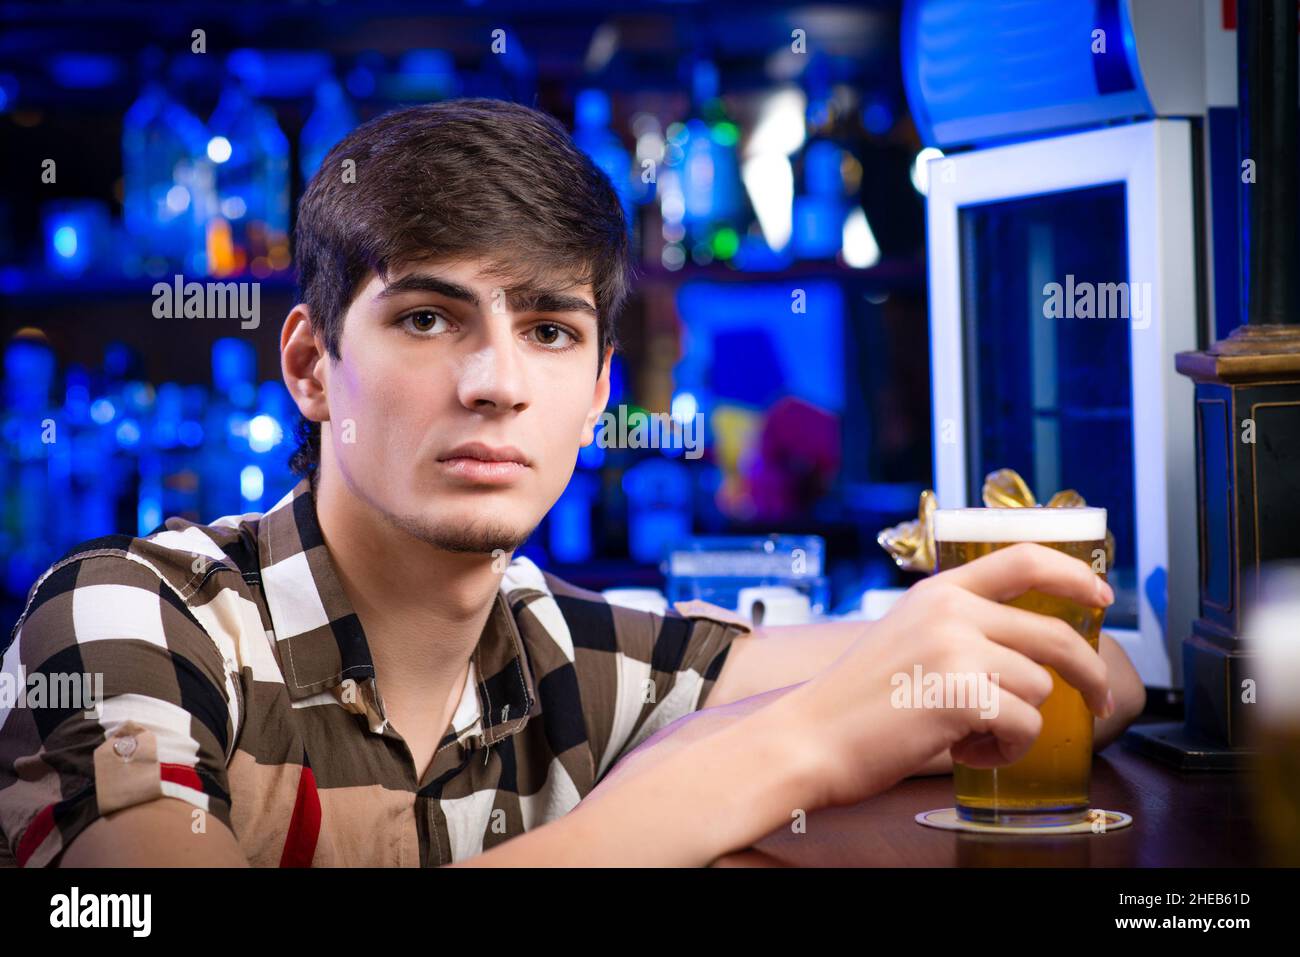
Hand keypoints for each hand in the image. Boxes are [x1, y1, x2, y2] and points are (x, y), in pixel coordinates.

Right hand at [773, 542, 1114, 810]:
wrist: (810, 738)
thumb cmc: (856, 702)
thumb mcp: (907, 638)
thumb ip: (961, 630)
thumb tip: (1030, 651)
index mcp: (938, 592)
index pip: (1024, 560)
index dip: (1074, 576)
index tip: (1101, 595)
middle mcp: (951, 612)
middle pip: (1052, 636)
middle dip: (1089, 673)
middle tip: (1097, 699)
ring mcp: (956, 650)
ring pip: (1039, 689)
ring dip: (1018, 724)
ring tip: (970, 735)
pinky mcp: (961, 695)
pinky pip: (1023, 727)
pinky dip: (1004, 751)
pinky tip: (965, 751)